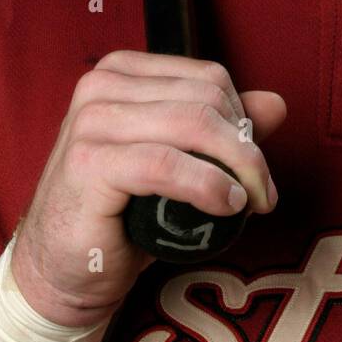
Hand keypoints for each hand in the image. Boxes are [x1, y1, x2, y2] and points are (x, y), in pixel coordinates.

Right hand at [11, 50, 285, 328]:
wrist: (65, 268)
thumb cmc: (120, 212)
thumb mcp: (176, 161)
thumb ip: (221, 129)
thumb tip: (276, 103)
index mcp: (122, 73)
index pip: (208, 77)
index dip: (244, 119)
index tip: (256, 162)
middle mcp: (101, 86)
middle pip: (206, 100)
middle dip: (247, 148)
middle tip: (262, 192)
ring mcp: (90, 122)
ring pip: (193, 125)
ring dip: (237, 167)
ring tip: (249, 201)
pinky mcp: (88, 164)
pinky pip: (167, 164)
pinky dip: (208, 184)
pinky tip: (227, 204)